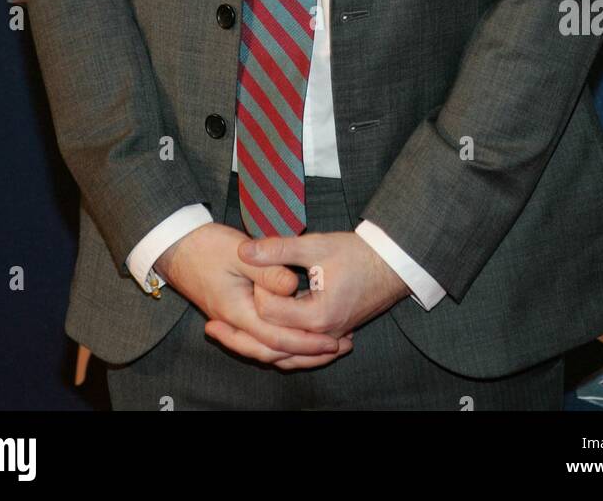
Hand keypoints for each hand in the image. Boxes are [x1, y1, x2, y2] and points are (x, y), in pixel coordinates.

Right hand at [155, 223, 353, 366]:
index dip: (306, 342)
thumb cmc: (206, 245)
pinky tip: (298, 338)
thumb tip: (293, 287)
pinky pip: (259, 339)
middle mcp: (234, 324)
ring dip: (295, 352)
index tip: (332, 340)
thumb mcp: (240, 251)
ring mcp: (232, 322)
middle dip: (306, 354)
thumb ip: (267, 270)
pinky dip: (281, 343)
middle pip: (272, 353)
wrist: (177, 247)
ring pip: (265, 350)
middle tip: (336, 349)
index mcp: (237, 311)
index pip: (276, 339)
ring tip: (325, 348)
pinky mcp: (234, 315)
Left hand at [203, 231, 408, 369]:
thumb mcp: (316, 245)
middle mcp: (323, 336)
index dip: (255, 291)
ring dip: (256, 348)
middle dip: (240, 337)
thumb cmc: (358, 253)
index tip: (248, 273)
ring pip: (285, 357)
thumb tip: (243, 249)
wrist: (393, 264)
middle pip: (272, 345)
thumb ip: (278, 249)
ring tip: (227, 338)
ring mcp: (328, 340)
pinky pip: (298, 354)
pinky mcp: (331, 337)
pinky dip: (278, 350)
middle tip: (209, 328)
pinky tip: (260, 342)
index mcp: (318, 315)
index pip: (270, 312)